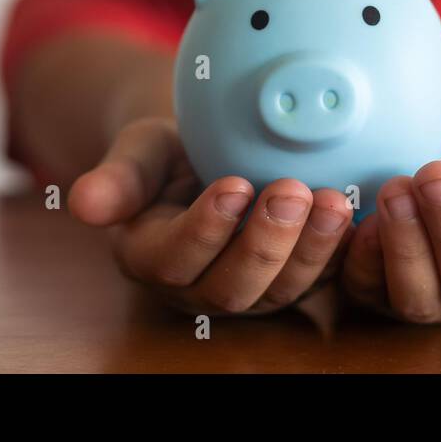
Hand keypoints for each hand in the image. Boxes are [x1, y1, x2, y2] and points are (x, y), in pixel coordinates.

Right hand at [68, 117, 355, 315]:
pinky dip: (342, 251)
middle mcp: (200, 285)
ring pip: (281, 290)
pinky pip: (321, 278)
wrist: (207, 151)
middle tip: (292, 190)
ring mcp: (250, 287)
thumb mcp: (140, 151)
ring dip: (312, 250)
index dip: (205, 229)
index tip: (233, 185)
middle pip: (233, 286)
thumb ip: (119, 177)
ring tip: (334, 201)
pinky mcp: (292, 278)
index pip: (174, 258)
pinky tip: (361, 214)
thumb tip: (79, 203)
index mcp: (152, 256)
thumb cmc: (170, 153)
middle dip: (266, 243)